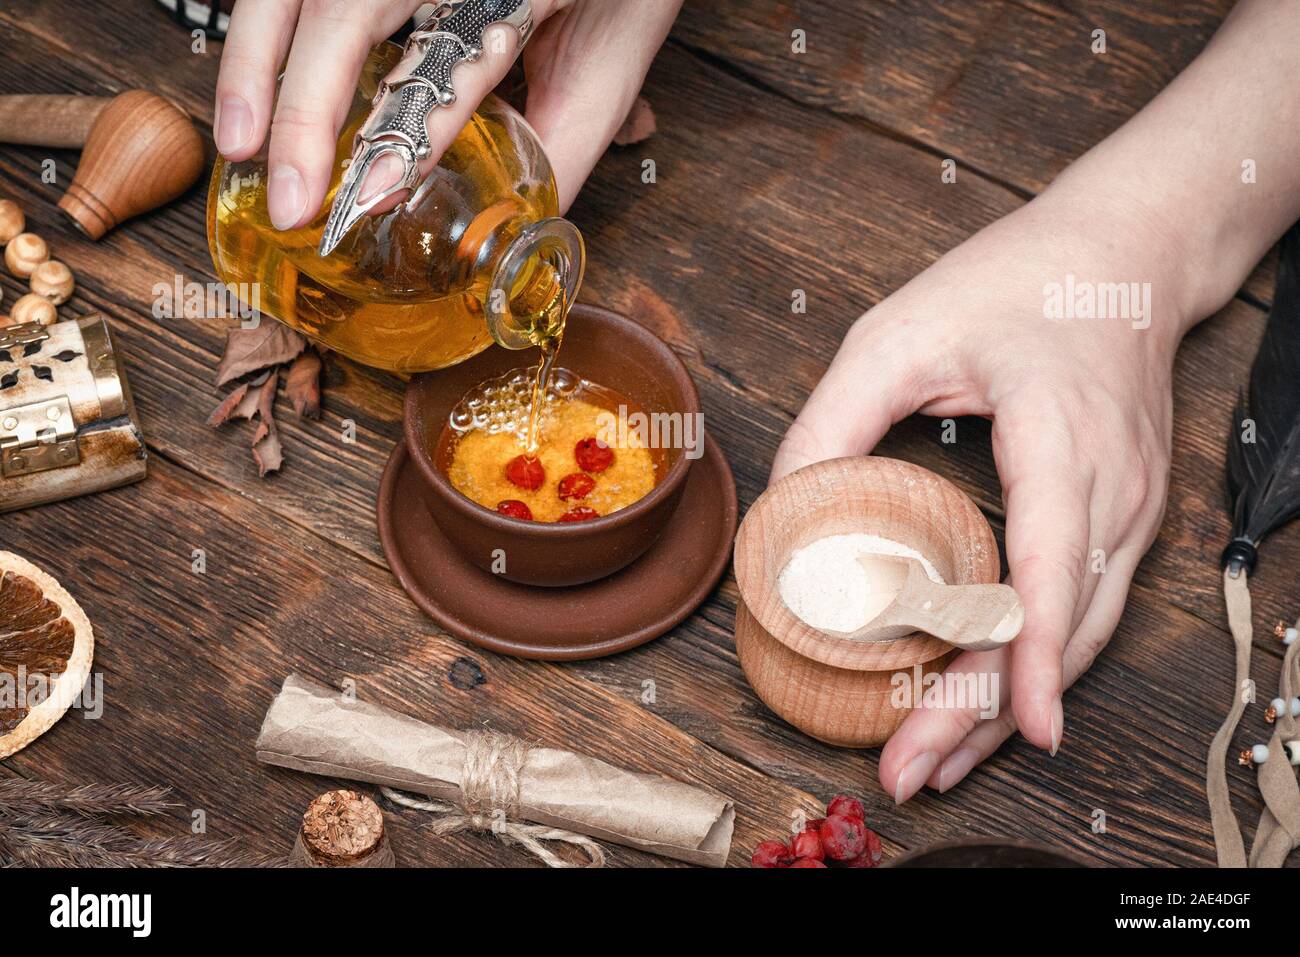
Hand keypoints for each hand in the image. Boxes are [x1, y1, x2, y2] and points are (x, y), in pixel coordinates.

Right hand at [214, 0, 680, 228]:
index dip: (404, 130)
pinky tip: (254, 84)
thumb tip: (514, 224)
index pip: (449, 60)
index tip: (370, 194)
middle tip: (292, 200)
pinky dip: (267, 29)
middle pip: (344, 8)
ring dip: (257, 64)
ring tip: (241, 145)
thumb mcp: (618, 51)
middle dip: (303, 108)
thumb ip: (568, 132)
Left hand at [770, 189, 1189, 801]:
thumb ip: (834, 420)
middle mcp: (1115, 485)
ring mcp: (1133, 507)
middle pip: (1062, 627)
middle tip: (910, 773)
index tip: (1016, 726)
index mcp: (1064, 434)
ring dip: (1007, 710)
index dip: (1032, 651)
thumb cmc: (1012, 285)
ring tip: (934, 764)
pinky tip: (986, 712)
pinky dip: (1033, 670)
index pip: (1055, 559)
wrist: (1123, 256)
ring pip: (1080, 637)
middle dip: (986, 713)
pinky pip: (1085, 613)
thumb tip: (781, 512)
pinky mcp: (1125, 518)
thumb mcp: (899, 334)